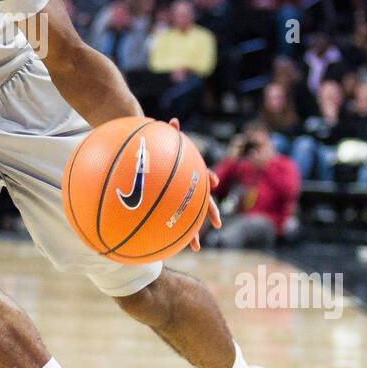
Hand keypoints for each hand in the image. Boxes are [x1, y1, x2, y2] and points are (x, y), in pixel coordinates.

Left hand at [167, 117, 220, 250]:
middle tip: (218, 223)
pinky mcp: (170, 208)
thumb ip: (169, 133)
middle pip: (203, 201)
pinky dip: (170, 235)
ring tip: (194, 247)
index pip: (203, 174)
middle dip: (210, 212)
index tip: (213, 181)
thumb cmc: (156, 152)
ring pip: (189, 218)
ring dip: (192, 233)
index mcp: (189, 174)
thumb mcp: (162, 142)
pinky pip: (171, 223)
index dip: (208, 176)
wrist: (148, 162)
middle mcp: (189, 188)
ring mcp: (181, 199)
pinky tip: (165, 246)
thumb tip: (173, 120)